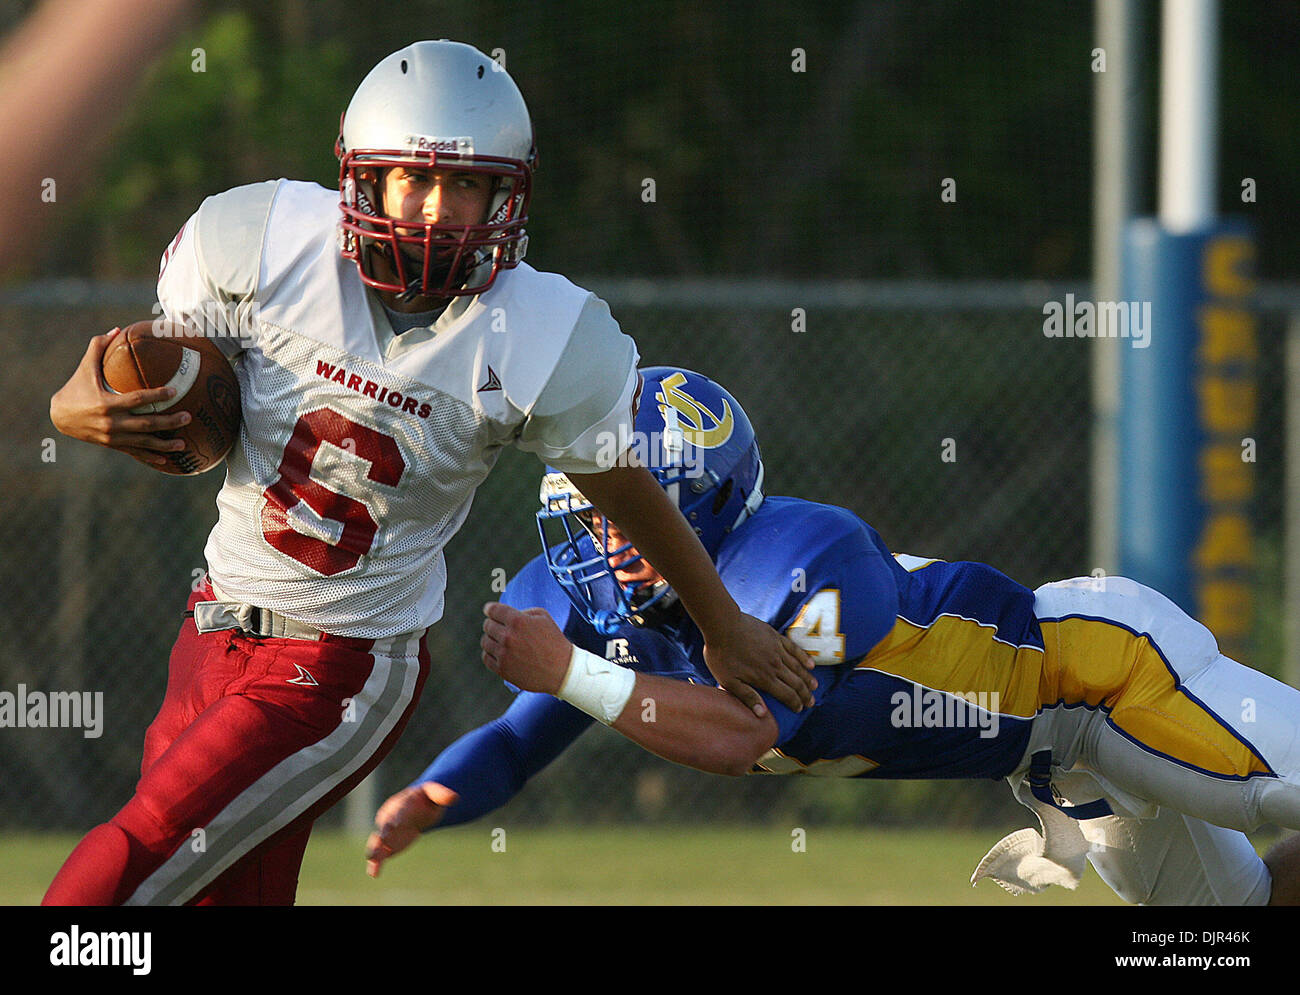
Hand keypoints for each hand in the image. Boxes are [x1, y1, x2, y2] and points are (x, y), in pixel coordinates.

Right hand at [49, 328, 191, 467]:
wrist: (60, 416)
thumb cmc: (76, 387)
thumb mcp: (85, 368)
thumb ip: (98, 347)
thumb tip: (116, 329)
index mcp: (106, 403)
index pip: (137, 399)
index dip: (156, 395)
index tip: (174, 391)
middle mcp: (111, 422)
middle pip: (145, 424)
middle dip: (168, 422)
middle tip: (187, 417)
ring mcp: (112, 437)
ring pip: (143, 442)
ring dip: (164, 445)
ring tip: (184, 444)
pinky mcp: (112, 445)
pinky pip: (134, 452)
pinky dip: (149, 457)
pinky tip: (165, 460)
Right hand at [365, 782, 458, 877]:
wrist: (417, 808)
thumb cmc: (426, 799)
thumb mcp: (434, 793)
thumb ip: (442, 795)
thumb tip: (454, 797)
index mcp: (400, 805)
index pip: (399, 812)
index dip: (397, 818)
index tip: (395, 825)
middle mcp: (389, 819)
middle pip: (385, 827)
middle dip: (383, 833)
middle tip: (382, 839)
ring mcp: (387, 833)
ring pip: (378, 842)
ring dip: (375, 850)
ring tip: (373, 859)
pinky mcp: (387, 846)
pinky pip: (379, 855)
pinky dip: (376, 864)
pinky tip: (374, 874)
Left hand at [481, 602, 572, 693]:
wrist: (562, 670)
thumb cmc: (554, 641)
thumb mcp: (543, 617)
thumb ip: (522, 612)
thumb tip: (504, 615)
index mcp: (518, 621)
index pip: (493, 610)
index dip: (490, 609)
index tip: (489, 610)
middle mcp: (508, 637)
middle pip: (487, 625)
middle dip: (493, 624)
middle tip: (501, 627)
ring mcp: (504, 654)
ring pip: (485, 641)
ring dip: (491, 639)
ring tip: (501, 641)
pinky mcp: (503, 669)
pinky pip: (486, 657)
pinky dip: (491, 653)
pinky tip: (499, 652)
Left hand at [703, 612, 815, 716]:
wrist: (723, 625)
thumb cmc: (722, 655)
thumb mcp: (729, 681)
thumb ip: (747, 697)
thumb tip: (762, 714)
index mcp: (764, 678)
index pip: (786, 695)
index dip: (795, 703)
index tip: (800, 709)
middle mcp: (775, 665)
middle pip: (796, 682)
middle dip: (805, 694)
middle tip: (812, 702)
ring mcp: (777, 650)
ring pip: (798, 667)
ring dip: (807, 678)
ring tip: (815, 686)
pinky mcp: (776, 637)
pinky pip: (795, 649)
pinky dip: (804, 657)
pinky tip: (811, 664)